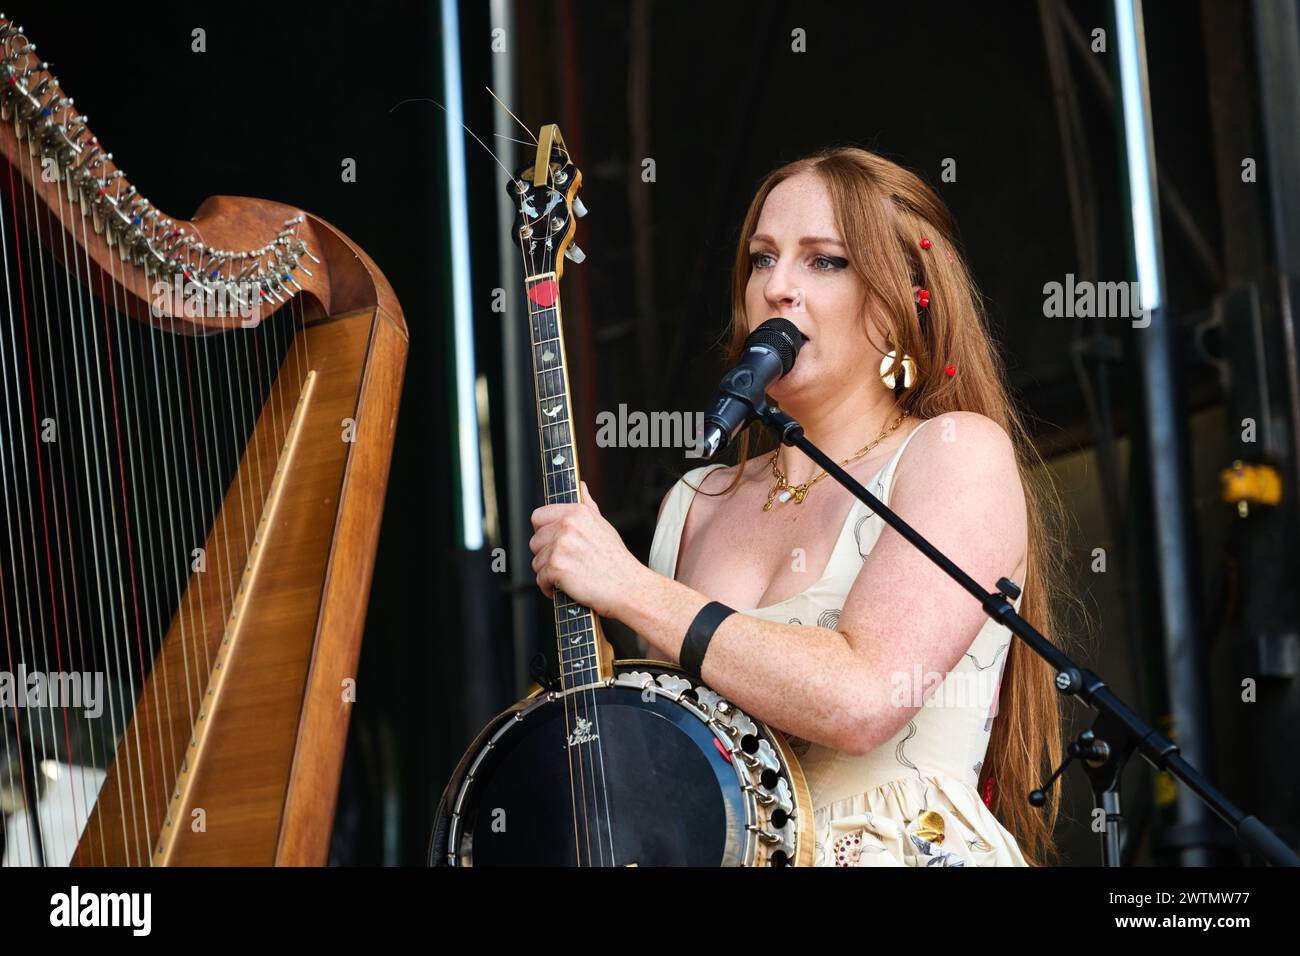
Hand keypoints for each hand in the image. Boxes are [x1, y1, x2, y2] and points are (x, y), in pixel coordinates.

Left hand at [529, 480, 644, 617]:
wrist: (628, 586)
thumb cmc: (616, 561)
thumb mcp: (604, 525)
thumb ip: (587, 505)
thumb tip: (581, 486)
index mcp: (578, 512)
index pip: (538, 516)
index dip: (543, 532)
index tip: (552, 542)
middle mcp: (567, 525)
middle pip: (535, 541)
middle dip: (546, 555)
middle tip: (566, 563)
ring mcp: (561, 546)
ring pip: (537, 561)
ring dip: (549, 573)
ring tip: (568, 576)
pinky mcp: (557, 567)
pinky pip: (540, 578)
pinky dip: (549, 587)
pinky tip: (565, 587)